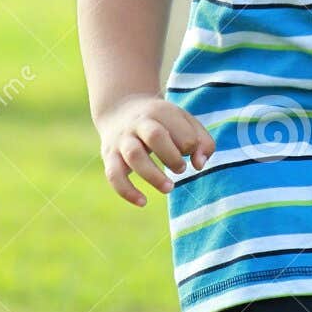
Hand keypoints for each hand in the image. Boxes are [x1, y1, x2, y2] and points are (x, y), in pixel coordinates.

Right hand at [98, 93, 215, 205]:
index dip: (191, 145)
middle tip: (181, 169)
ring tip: (169, 188)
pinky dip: (127, 191)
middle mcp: (139, 124)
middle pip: (155, 136)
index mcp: (161, 112)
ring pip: (134, 155)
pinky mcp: (109, 156)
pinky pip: (113, 175)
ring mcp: (122, 140)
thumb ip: (201, 141)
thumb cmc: (162, 122)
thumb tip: (199, 165)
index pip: (181, 131)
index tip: (192, 153)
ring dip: (153, 175)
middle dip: (172, 156)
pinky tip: (143, 202)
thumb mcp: (184, 122)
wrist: (120, 109)